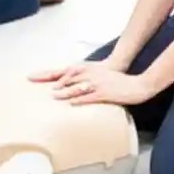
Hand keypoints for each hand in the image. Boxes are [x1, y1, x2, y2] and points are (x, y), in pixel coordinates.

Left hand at [28, 60, 152, 105]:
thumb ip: (90, 78)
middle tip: (41, 88)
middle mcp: (92, 75)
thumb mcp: (104, 76)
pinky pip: (89, 97)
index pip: (67, 71)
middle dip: (55, 83)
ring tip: (54, 96)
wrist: (137, 84)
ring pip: (77, 87)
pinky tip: (71, 103)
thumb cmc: (120, 81)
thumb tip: (76, 86)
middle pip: (68, 78)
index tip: (36, 77)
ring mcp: (98, 84)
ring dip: (65, 92)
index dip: (51, 74)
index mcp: (91, 70)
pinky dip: (79, 100)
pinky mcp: (104, 93)